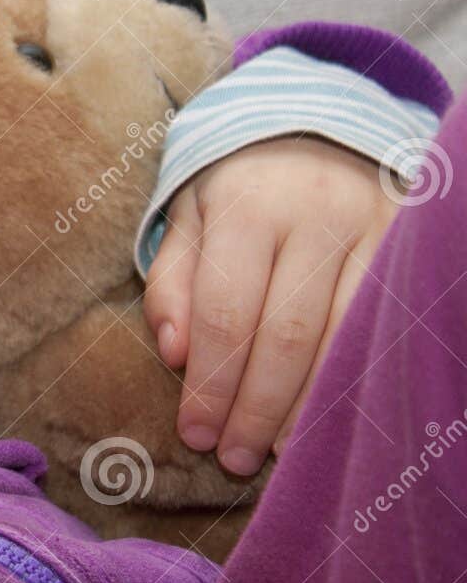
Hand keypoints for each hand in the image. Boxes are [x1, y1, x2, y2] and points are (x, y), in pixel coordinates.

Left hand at [144, 136, 397, 475]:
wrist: (319, 125)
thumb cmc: (238, 188)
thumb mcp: (187, 219)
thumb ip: (171, 284)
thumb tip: (176, 354)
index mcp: (247, 204)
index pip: (225, 313)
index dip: (209, 383)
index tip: (194, 434)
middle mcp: (317, 214)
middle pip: (285, 335)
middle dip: (256, 408)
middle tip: (233, 458)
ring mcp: (376, 228)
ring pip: (343, 337)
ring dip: (309, 406)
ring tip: (280, 454)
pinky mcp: (411, 243)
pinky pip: (383, 325)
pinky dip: (356, 377)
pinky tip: (333, 415)